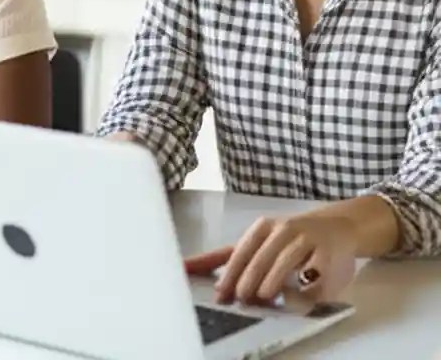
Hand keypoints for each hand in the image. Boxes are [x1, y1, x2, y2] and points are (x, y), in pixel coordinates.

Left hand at [184, 214, 357, 304]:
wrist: (337, 226)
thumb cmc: (290, 238)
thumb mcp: (257, 243)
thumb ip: (227, 257)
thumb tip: (186, 266)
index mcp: (262, 228)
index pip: (240, 251)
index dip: (230, 274)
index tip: (221, 294)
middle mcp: (283, 229)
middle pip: (261, 257)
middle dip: (249, 279)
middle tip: (241, 298)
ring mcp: (306, 238)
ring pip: (286, 260)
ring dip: (274, 279)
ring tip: (264, 295)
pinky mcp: (329, 251)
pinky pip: (316, 268)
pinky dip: (307, 281)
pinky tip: (300, 290)